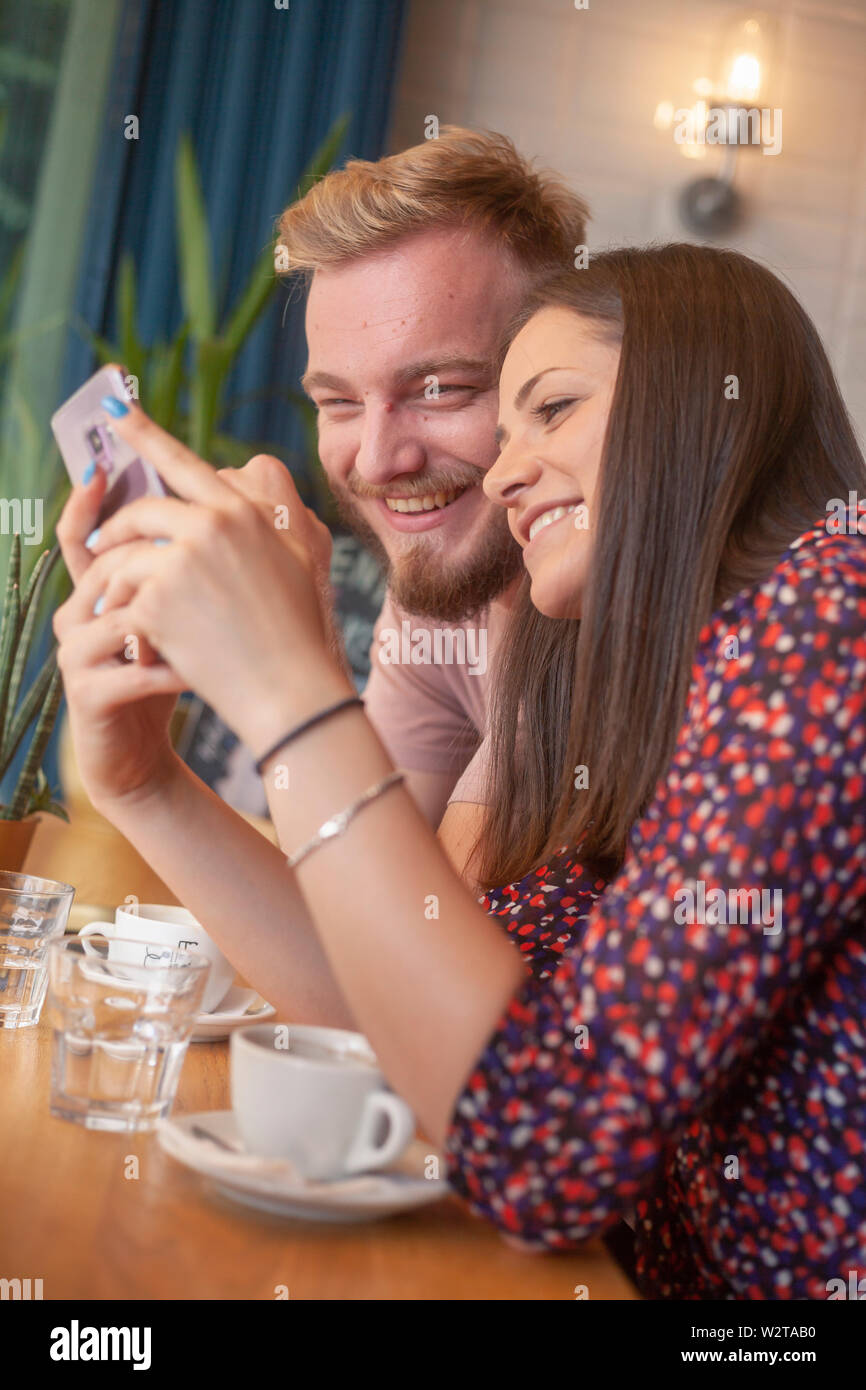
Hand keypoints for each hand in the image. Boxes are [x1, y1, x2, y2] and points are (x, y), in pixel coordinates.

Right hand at [55, 463, 182, 812]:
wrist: (145, 751)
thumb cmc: (165, 674)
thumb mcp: (177, 616)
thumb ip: (184, 567)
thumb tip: (220, 498)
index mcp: (99, 590)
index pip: (85, 536)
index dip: (88, 502)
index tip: (106, 468)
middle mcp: (78, 615)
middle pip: (98, 568)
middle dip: (145, 559)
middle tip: (192, 549)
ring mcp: (77, 654)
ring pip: (116, 615)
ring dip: (167, 620)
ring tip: (211, 624)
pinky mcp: (88, 695)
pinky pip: (129, 670)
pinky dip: (169, 669)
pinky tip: (199, 673)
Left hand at [75, 402, 350, 751]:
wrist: (291, 689)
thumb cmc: (298, 631)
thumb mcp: (300, 557)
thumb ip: (267, 513)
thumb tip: (236, 479)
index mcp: (247, 510)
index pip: (183, 462)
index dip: (144, 432)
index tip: (113, 408)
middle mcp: (215, 524)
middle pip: (144, 509)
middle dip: (117, 528)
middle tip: (104, 546)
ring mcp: (184, 558)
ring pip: (126, 551)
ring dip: (112, 572)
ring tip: (112, 596)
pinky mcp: (160, 597)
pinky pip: (121, 592)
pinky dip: (119, 610)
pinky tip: (127, 630)